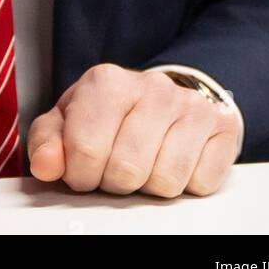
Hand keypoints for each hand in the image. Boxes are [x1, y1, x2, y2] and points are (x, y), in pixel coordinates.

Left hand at [28, 64, 239, 197]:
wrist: (162, 100)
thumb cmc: (111, 115)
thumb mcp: (70, 121)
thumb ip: (48, 141)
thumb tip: (46, 164)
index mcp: (107, 82)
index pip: (86, 149)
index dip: (80, 174)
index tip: (84, 171)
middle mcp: (153, 87)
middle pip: (127, 170)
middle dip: (116, 182)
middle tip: (116, 169)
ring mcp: (190, 105)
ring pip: (165, 180)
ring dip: (150, 186)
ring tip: (144, 164)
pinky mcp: (222, 126)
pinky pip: (201, 183)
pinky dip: (186, 185)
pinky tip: (173, 162)